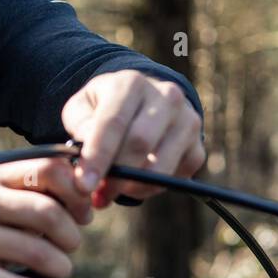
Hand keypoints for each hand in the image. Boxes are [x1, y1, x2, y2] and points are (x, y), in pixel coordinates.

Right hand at [0, 157, 93, 277]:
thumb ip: (31, 193)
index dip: (76, 191)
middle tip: (72, 247)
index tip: (84, 212)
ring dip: (62, 266)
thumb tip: (87, 195)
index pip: (47, 169)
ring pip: (38, 252)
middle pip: (46, 211)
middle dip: (71, 234)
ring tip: (62, 271)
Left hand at [61, 70, 205, 206]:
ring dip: (131, 187)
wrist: (142, 102)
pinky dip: (149, 189)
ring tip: (109, 193)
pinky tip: (132, 185)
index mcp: (131, 83)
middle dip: (115, 175)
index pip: (113, 122)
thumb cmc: (104, 107)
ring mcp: (187, 121)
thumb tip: (87, 155)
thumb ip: (79, 127)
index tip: (83, 184)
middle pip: (140, 143)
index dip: (97, 156)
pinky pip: (175, 178)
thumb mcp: (82, 107)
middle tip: (95, 194)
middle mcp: (166, 96)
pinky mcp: (198, 146)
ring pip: (160, 166)